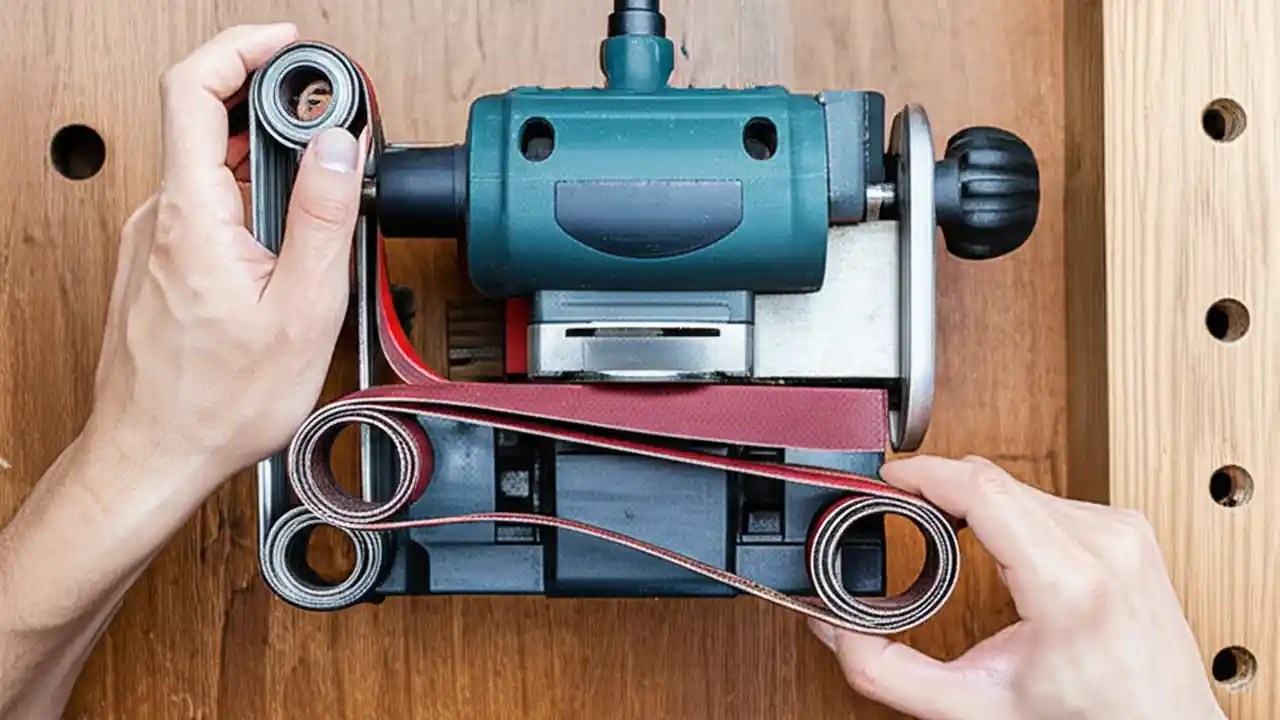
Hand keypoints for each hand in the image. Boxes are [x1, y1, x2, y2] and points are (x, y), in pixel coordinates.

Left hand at [88, 24, 367, 494]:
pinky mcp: (156, 261)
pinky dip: (246, 207)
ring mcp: (152, 238)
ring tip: (309, 214)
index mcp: (192, 216)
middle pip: (208, 122)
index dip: (242, 48)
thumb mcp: (300, 312)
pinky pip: (202, 208)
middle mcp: (160, 217)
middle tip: (326, 140)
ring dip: (263, 172)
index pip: (193, 87)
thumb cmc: (218, 402)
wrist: (156, 454)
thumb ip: (322, 218)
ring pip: (209, 170)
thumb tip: (338, 146)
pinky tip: (276, 254)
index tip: (286, 46)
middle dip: (275, 121)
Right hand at [808, 456, 1223, 719]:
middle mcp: (1106, 541)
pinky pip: (1051, 496)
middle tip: (902, 509)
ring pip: (1021, 484)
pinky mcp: (1129, 527)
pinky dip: (1013, 512)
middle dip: (940, 489)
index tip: (891, 476)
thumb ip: (890, 672)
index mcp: (1071, 582)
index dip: (925, 471)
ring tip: (945, 530)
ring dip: (977, 502)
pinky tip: (999, 541)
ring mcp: (1123, 530)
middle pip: (996, 481)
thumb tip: (835, 630)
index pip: (984, 488)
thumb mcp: (975, 706)